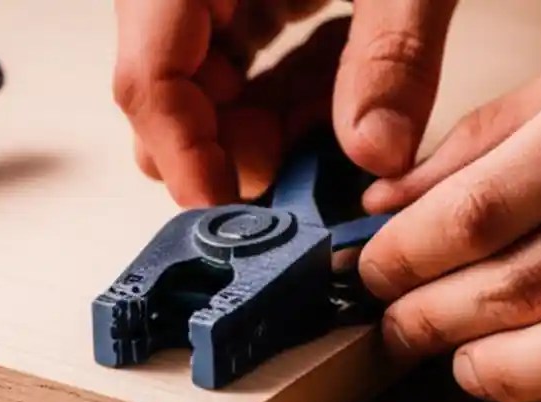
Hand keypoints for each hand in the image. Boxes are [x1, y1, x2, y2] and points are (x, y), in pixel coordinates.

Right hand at [112, 0, 458, 206]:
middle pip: (174, 91)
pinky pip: (251, 56)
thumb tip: (377, 152)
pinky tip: (341, 92)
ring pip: (213, 84)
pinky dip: (296, 89)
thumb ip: (391, 54)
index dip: (184, 156)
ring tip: (336, 133)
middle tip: (301, 179)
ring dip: (273, 125)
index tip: (229, 209)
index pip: (148, 76)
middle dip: (235, 147)